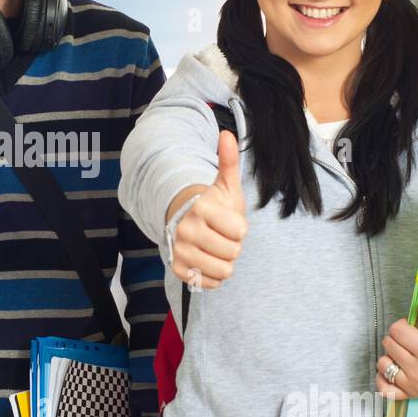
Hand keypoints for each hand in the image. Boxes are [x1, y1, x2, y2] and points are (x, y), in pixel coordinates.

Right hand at [168, 130, 247, 289]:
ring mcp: (180, 250)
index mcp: (201, 207)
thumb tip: (227, 133)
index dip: (240, 228)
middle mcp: (186, 229)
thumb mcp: (224, 184)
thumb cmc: (212, 204)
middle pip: (232, 252)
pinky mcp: (178, 269)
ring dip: (225, 262)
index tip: (229, 221)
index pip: (239, 232)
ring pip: (223, 270)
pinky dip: (214, 276)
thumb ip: (228, 161)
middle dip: (233, 246)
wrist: (184, 222)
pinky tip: (208, 260)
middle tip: (222, 236)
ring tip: (216, 248)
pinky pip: (209, 283)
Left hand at [376, 299, 417, 400]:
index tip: (410, 327)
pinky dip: (383, 379)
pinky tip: (394, 370)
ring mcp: (412, 384)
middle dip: (396, 338)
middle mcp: (417, 370)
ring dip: (390, 356)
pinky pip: (385, 389)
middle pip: (388, 344)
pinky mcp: (411, 394)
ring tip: (404, 354)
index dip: (402, 325)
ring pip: (383, 364)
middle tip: (410, 340)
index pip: (397, 331)